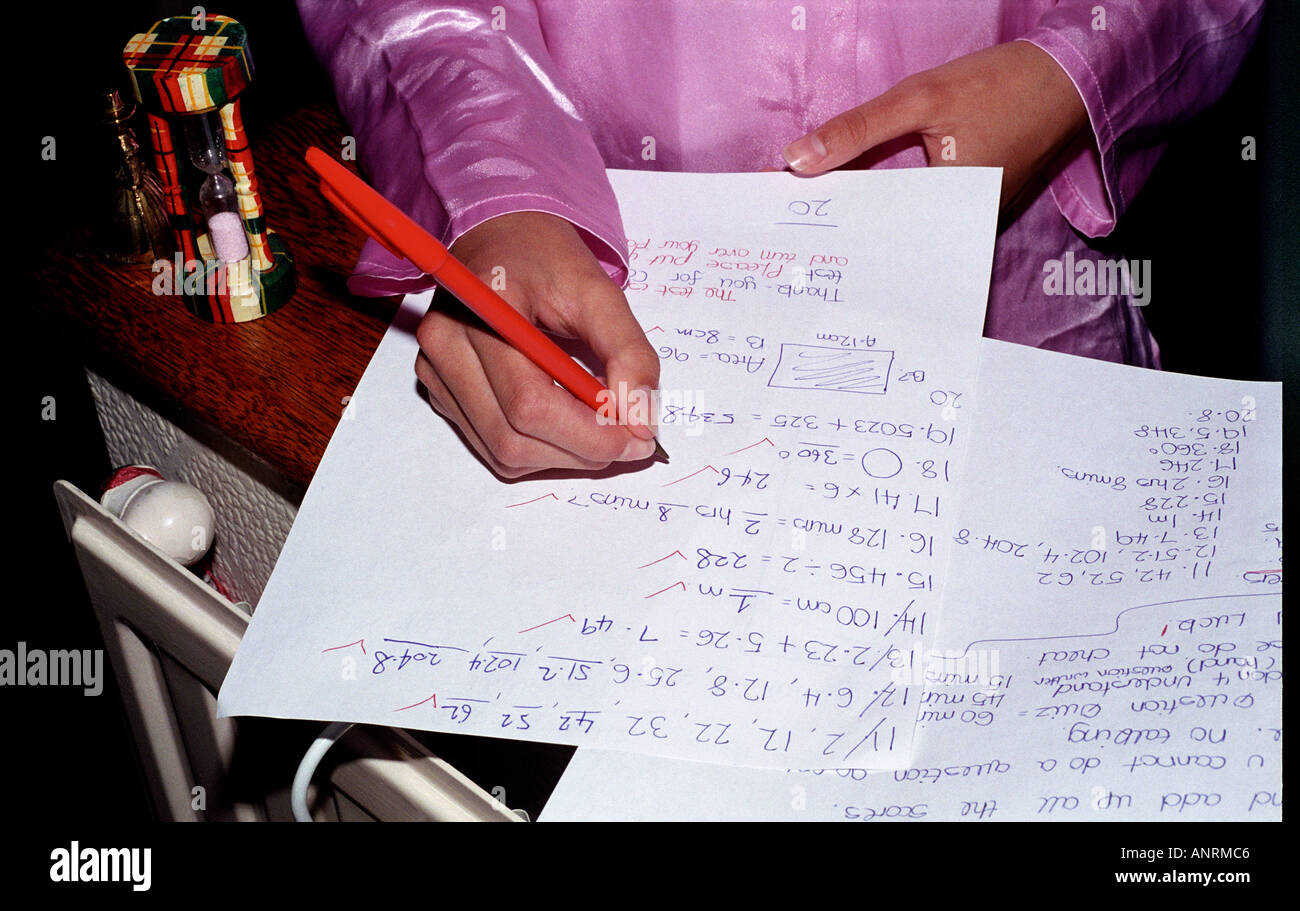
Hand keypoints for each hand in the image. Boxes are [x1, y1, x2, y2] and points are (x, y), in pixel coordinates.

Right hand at [414, 212, 659, 477]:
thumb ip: (629, 354)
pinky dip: (540, 449)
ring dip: (563, 456)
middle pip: (514, 439)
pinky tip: (568, 423)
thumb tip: (642, 422)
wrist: (502, 237)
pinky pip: (493, 447)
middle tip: (629, 439)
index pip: (530, 404)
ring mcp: (436, 374)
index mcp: (482, 312)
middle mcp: (446, 348)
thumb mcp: (600, 292)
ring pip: (504, 454)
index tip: (637, 439)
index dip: (589, 435)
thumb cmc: (546, 259)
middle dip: (582, 452)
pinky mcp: (442, 392)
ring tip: (600, 429)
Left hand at [781, 41, 1088, 208]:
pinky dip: (889, 201)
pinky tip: (856, 192)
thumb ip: (857, 130)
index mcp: (947, 212)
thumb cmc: (1002, 85)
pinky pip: (919, 209)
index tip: (780, 215)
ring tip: (812, 211)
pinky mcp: (969, 205)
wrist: (1069, 76)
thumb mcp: (921, 99)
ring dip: (863, 212)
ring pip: (901, 222)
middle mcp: (957, 230)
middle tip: (787, 220)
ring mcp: (965, 220)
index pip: (870, 226)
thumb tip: (797, 160)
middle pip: (885, 231)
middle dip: (841, 223)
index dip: (825, 217)